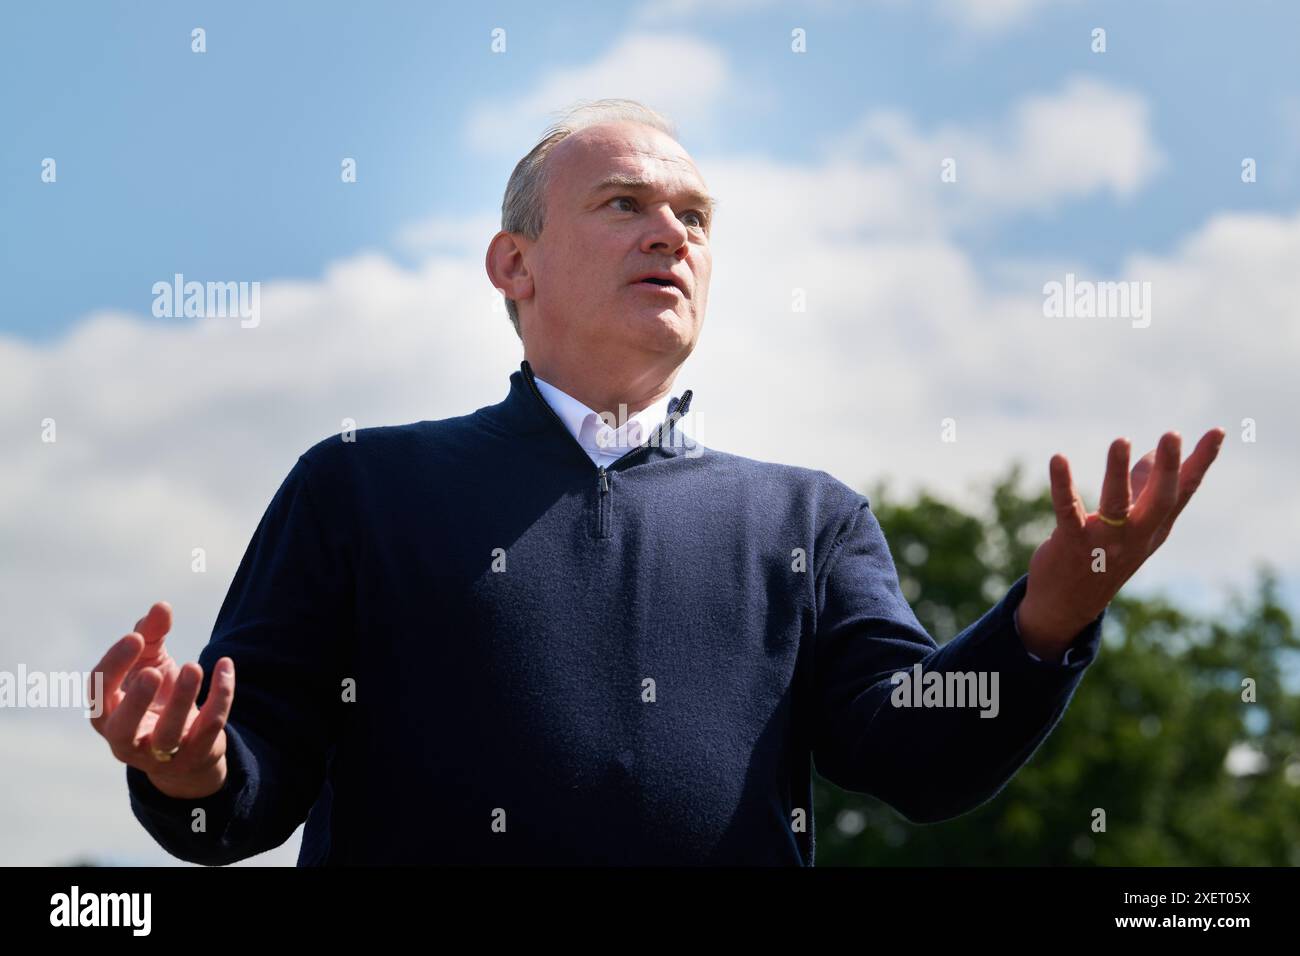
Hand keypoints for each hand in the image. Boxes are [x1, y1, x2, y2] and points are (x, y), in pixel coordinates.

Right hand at [88, 602, 234, 799]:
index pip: (100, 691)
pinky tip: (225, 667)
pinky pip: (208, 729)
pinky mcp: (194, 756)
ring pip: (168, 735)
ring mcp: (160, 755)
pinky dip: (220, 697)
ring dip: (182, 699)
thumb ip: (151, 635)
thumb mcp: (151, 664)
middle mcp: (126, 740)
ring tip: (194, 666)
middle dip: (137, 701)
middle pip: (123, 729)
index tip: (136, 637)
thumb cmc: (158, 697)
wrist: (187, 746)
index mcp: (107, 713)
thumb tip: (161, 606)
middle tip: (153, 672)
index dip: (115, 665)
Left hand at [1017, 428, 1225, 659]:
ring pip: (1116, 504)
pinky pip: (1068, 510)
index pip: (1183, 490)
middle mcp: (1137, 535)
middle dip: (1169, 468)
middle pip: (1160, 500)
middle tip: (1173, 434)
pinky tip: (1058, 458)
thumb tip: (1155, 452)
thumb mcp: (1133, 525)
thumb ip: (1144, 488)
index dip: (1200, 461)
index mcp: (1155, 527)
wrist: (1069, 605)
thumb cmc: (1103, 555)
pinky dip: (1063, 485)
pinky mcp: (1072, 543)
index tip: (1217, 430)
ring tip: (1121, 440)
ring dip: (1118, 472)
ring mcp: (1105, 541)